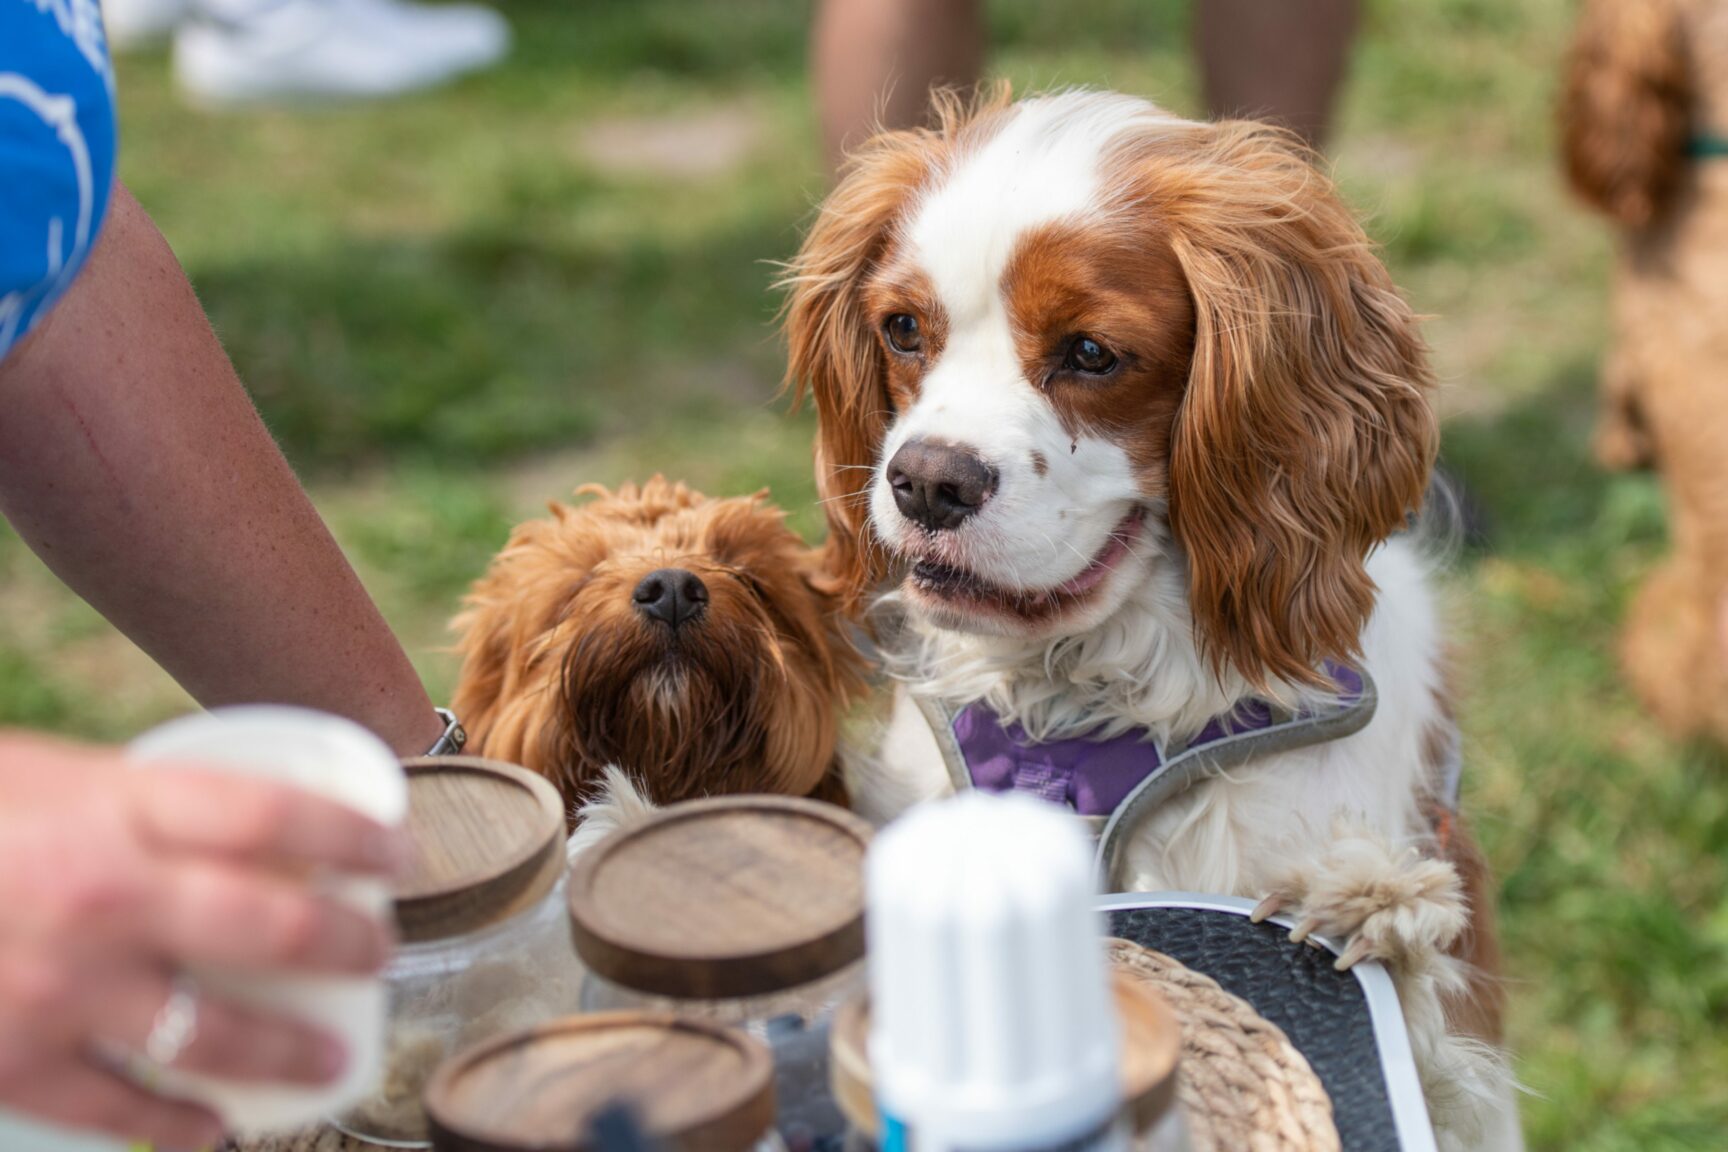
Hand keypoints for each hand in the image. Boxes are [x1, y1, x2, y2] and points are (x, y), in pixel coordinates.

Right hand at [0, 731, 401, 1146]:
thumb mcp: (57, 776)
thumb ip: (146, 811)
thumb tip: (254, 842)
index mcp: (114, 807)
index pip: (274, 815)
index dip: (356, 833)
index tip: (397, 851)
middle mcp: (101, 897)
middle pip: (271, 926)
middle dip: (349, 945)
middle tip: (381, 952)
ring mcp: (59, 988)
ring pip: (214, 1036)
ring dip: (290, 1053)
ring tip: (332, 1060)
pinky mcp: (12, 1061)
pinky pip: (120, 1110)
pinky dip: (179, 1126)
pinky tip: (217, 1130)